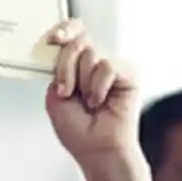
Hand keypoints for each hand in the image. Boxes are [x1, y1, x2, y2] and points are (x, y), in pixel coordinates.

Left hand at [43, 20, 138, 161]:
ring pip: (90, 53)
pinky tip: (100, 101)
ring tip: (88, 102)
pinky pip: (107, 66)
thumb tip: (59, 47)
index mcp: (77, 66)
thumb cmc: (79, 131)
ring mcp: (112, 67)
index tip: (53, 38)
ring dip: (82, 82)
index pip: (73, 34)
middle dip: (66, 67)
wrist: (98, 150)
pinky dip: (98, 87)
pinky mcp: (128, 73)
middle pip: (78, 41)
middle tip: (67, 91)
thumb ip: (56, 69)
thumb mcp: (55, 96)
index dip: (64, 30)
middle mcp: (95, 64)